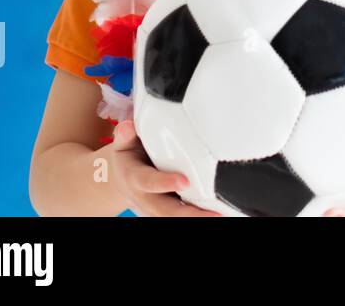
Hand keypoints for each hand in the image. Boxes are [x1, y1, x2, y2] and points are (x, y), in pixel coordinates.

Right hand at [107, 119, 221, 216]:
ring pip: (176, 216)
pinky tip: (222, 213)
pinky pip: (184, 215)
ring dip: (198, 217)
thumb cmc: (130, 157)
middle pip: (166, 210)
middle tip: (213, 213)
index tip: (184, 181)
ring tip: (222, 215)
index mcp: (135, 179)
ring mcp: (158, 208)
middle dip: (188, 213)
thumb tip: (128, 127)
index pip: (148, 182)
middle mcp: (147, 197)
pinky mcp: (169, 211)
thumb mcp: (123, 144)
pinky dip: (200, 215)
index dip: (164, 183)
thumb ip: (125, 135)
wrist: (122, 181)